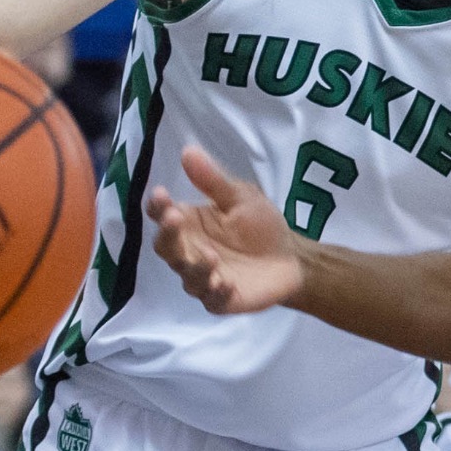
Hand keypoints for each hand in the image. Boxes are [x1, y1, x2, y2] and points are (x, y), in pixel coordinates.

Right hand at [146, 146, 305, 314]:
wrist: (291, 257)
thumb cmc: (260, 225)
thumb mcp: (241, 197)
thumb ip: (213, 181)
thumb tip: (188, 151)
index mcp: (190, 223)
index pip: (163, 214)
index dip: (158, 206)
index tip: (162, 195)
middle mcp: (189, 251)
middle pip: (167, 246)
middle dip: (168, 235)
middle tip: (175, 219)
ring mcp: (203, 277)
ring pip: (187, 276)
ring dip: (196, 266)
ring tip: (211, 256)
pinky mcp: (221, 299)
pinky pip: (212, 299)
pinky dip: (217, 292)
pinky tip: (226, 283)